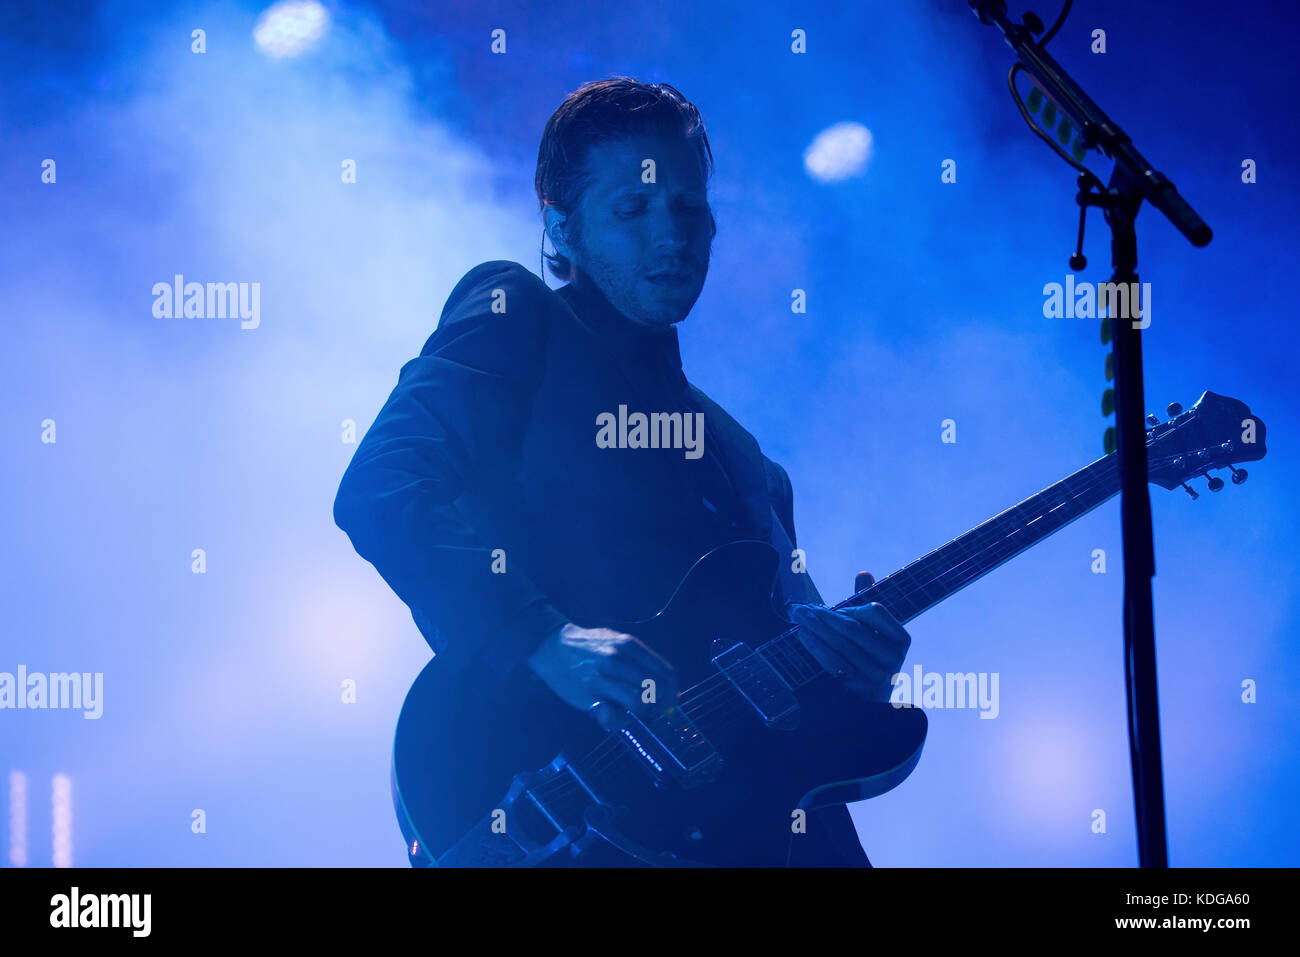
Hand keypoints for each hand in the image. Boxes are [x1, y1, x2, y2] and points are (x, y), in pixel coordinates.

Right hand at [527, 622, 678, 728]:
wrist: (552, 647)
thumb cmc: (589, 646)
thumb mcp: (617, 640)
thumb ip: (639, 658)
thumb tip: (665, 682)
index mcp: (629, 645)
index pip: (665, 672)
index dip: (673, 691)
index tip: (671, 700)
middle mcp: (617, 660)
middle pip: (657, 689)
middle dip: (660, 704)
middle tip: (655, 709)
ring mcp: (603, 679)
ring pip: (640, 703)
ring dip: (642, 712)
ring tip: (635, 711)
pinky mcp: (589, 696)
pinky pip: (615, 716)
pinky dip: (621, 721)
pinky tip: (617, 715)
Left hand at [788, 572, 910, 702]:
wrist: (872, 702)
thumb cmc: (870, 658)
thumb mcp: (874, 633)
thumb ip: (868, 605)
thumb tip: (863, 574)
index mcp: (901, 639)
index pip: (875, 611)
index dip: (851, 607)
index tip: (834, 608)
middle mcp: (893, 658)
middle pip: (852, 628)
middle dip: (823, 615)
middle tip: (800, 608)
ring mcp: (877, 675)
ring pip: (840, 645)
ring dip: (815, 629)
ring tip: (799, 618)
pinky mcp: (859, 689)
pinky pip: (833, 663)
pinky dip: (816, 647)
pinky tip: (803, 636)